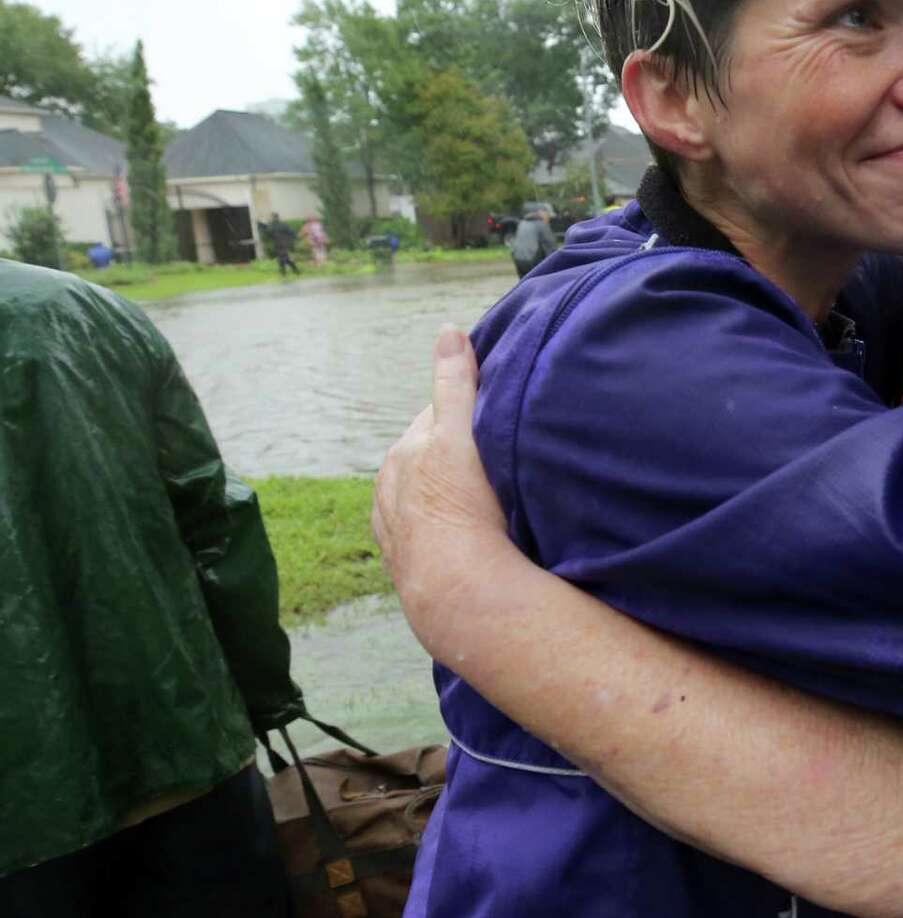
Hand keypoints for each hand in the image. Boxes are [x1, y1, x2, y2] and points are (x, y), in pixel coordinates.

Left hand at [371, 325, 510, 657]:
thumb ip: (455, 384)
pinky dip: (441, 534)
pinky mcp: (408, 567)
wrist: (456, 587)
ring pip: (422, 500)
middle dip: (454, 456)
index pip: (436, 419)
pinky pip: (425, 539)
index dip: (466, 416)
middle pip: (427, 458)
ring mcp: (396, 531)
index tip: (495, 419)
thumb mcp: (459, 435)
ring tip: (483, 504)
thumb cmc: (461, 506)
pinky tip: (463, 539)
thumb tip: (448, 330)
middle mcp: (391, 490)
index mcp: (403, 455)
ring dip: (445, 497)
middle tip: (496, 462)